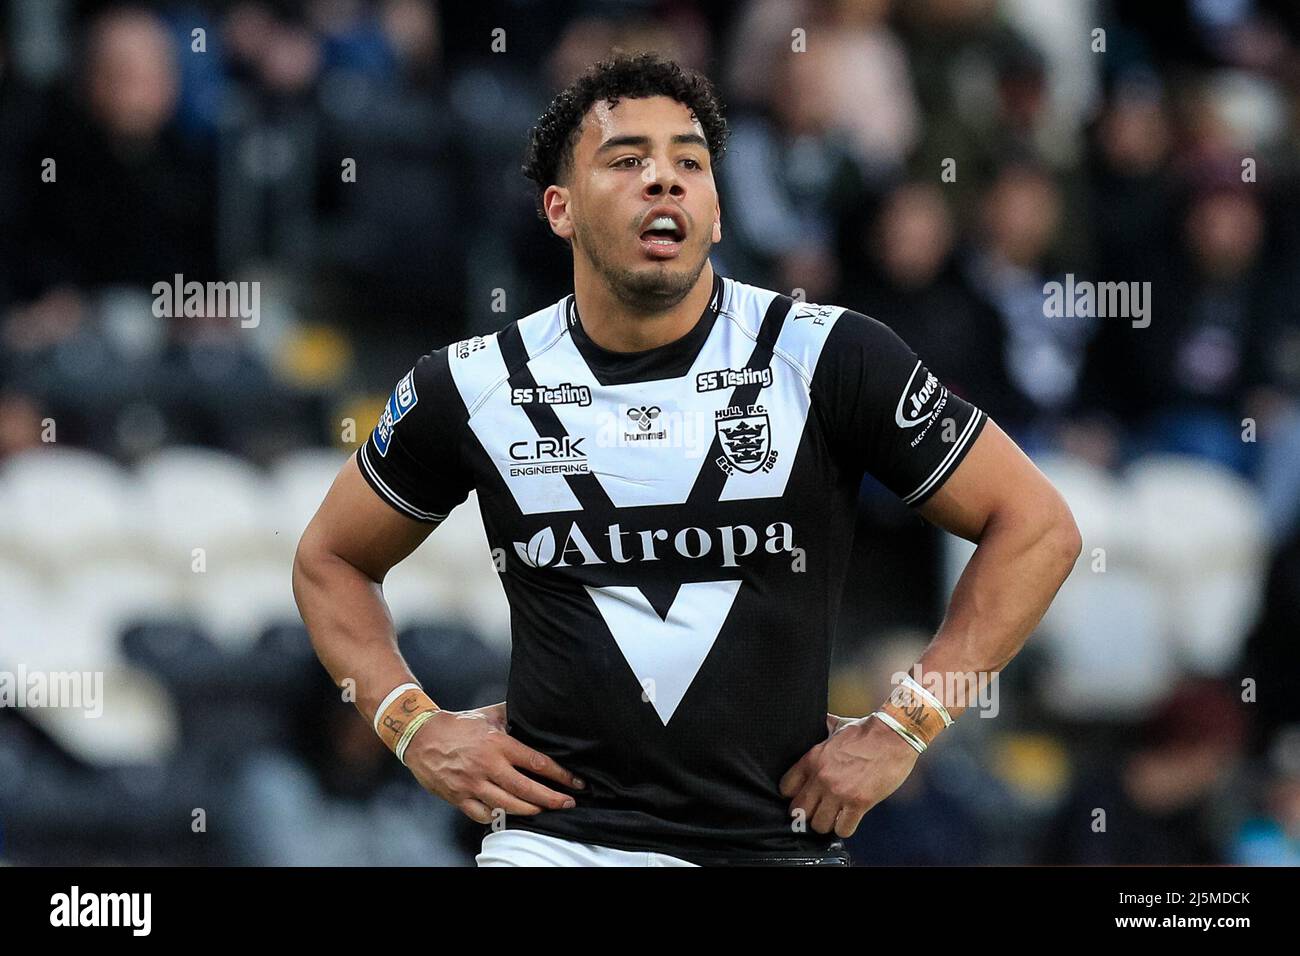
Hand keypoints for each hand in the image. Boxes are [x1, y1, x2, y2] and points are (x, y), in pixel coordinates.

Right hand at [403, 704, 583, 824]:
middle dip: (551, 798)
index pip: (536, 762)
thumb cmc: (457, 725)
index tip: (575, 782)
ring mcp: (472, 784)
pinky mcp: (459, 797)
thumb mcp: (488, 714)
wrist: (420, 736)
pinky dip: (497, 817)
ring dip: (530, 810)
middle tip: (568, 803)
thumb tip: (534, 710)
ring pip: (507, 805)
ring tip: (544, 810)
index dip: (559, 774)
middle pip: (526, 789)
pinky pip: (482, 814)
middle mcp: (487, 766)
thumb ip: (512, 715)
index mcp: (498, 744)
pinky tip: (509, 815)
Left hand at [780, 714, 919, 837]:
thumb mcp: (836, 726)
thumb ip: (822, 730)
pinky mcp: (859, 803)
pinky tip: (849, 819)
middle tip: (816, 811)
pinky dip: (845, 828)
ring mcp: (840, 792)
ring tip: (833, 817)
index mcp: (812, 758)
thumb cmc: (866, 731)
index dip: (793, 795)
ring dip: (826, 823)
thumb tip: (816, 721)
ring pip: (819, 825)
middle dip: (806, 814)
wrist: (893, 736)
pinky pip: (843, 829)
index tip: (801, 796)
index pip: (786, 788)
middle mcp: (822, 777)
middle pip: (799, 811)